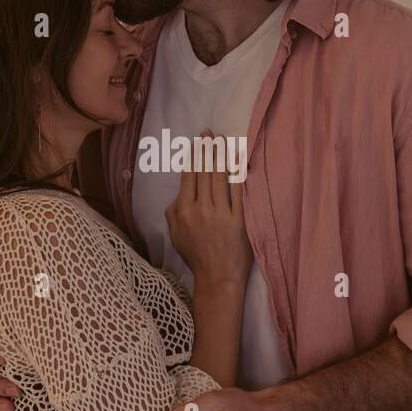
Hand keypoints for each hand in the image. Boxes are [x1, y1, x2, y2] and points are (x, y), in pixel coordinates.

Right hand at [165, 131, 251, 288]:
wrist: (217, 277)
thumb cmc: (195, 256)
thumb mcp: (174, 235)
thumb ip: (172, 212)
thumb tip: (178, 194)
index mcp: (183, 211)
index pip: (189, 176)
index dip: (194, 156)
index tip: (197, 143)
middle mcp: (201, 209)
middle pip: (204, 172)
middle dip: (206, 150)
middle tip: (209, 134)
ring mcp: (221, 213)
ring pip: (219, 177)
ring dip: (220, 156)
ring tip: (221, 141)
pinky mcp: (239, 219)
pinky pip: (238, 191)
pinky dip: (238, 173)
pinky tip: (238, 159)